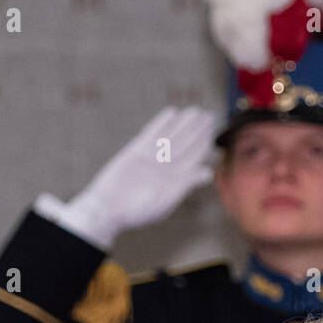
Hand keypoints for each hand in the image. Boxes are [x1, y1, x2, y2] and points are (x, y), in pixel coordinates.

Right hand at [54, 105, 219, 247]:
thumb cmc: (138, 212)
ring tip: (195, 111)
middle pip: (184, 145)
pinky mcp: (136, 151)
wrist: (109, 208)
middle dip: (197, 131)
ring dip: (183, 124)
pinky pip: (151, 134)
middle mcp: (166, 168)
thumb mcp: (167, 200)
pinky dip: (161, 123)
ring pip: (171, 137)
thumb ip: (186, 184)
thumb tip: (208, 172)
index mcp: (175, 180)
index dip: (204, 145)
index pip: (193, 159)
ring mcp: (151, 158)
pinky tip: (171, 113)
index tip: (214, 133)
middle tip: (210, 115)